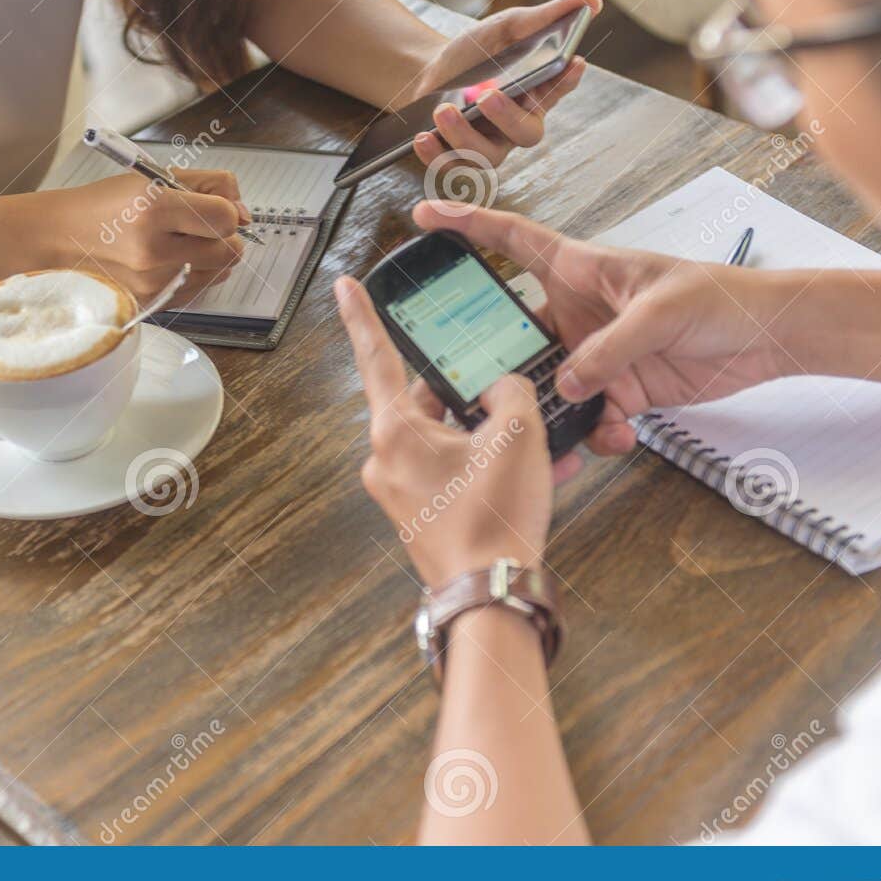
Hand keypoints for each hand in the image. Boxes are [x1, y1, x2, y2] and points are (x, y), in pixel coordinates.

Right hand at [46, 170, 248, 301]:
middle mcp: (154, 250)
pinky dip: (195, 275)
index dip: (227, 211)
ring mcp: (152, 283)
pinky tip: (171, 261)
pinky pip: (199, 291)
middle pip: (230, 251)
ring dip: (211, 257)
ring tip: (181, 242)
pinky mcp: (151, 303)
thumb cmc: (106, 205)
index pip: (226, 218)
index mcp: (155, 209)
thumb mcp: (154, 176)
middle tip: (199, 226)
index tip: (213, 207)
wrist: (60, 239)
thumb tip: (244, 215)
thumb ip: (210, 185)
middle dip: (223, 236)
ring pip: (219, 273)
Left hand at [335, 276, 553, 587]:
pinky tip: (535, 465)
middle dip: (469, 389)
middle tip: (497, 373)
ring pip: (447, 437)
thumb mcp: (515, 436)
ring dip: (488, 431)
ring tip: (536, 431)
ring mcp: (402, 489)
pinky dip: (487, 461)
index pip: (376, 356)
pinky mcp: (422, 512)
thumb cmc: (493, 521)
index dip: (362, 316)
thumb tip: (502, 390)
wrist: (491, 594)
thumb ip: (509, 393)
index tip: (344, 285)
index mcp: (395, 430)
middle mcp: (387, 458)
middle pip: (425, 399)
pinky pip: (453, 469)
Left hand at [408, 0, 600, 172]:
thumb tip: (592, 0)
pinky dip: (435, 155)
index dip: (568, 79)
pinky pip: (452, 167)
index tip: (574, 62)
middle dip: (508, 117)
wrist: (426, 74)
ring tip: (442, 111)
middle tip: (488, 96)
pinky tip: (421, 137)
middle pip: (527, 133)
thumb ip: (543, 18)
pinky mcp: (459, 159)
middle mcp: (518, 124)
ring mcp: (490, 145)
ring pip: (487, 155)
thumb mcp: (504, 28)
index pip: (561, 87)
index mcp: (537, 91)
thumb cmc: (474, 53)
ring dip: (463, 135)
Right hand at [413, 203, 801, 455]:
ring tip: (553, 434)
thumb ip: (608, 348)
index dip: (467, 227)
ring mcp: (598, 353)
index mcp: (582, 269)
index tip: (425, 218)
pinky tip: (618, 438)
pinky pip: (590, 417)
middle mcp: (580, 311)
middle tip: (475, 386)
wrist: (769, 338)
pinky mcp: (622, 390)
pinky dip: (598, 434)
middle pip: (517, 332)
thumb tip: (569, 385)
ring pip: (550, 385)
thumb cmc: (721, 298)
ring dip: (550, 411)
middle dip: (496, 360)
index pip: (512, 241)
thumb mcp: (660, 312)